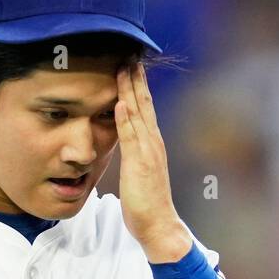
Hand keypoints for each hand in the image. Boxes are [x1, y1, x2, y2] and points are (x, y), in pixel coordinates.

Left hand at [115, 62, 191, 262]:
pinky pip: (131, 137)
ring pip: (138, 114)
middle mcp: (152, 142)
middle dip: (135, 78)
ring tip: (123, 67)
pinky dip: (126, 118)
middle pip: (143, 103)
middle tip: (128, 52)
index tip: (129, 64)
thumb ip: (133, 154)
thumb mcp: (138, 173)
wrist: (160, 226)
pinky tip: (119, 102)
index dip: (135, 85)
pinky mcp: (141, 164)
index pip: (143, 108)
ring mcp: (148, 151)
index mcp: (150, 144)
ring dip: (130, 89)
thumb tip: (124, 142)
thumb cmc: (146, 204)